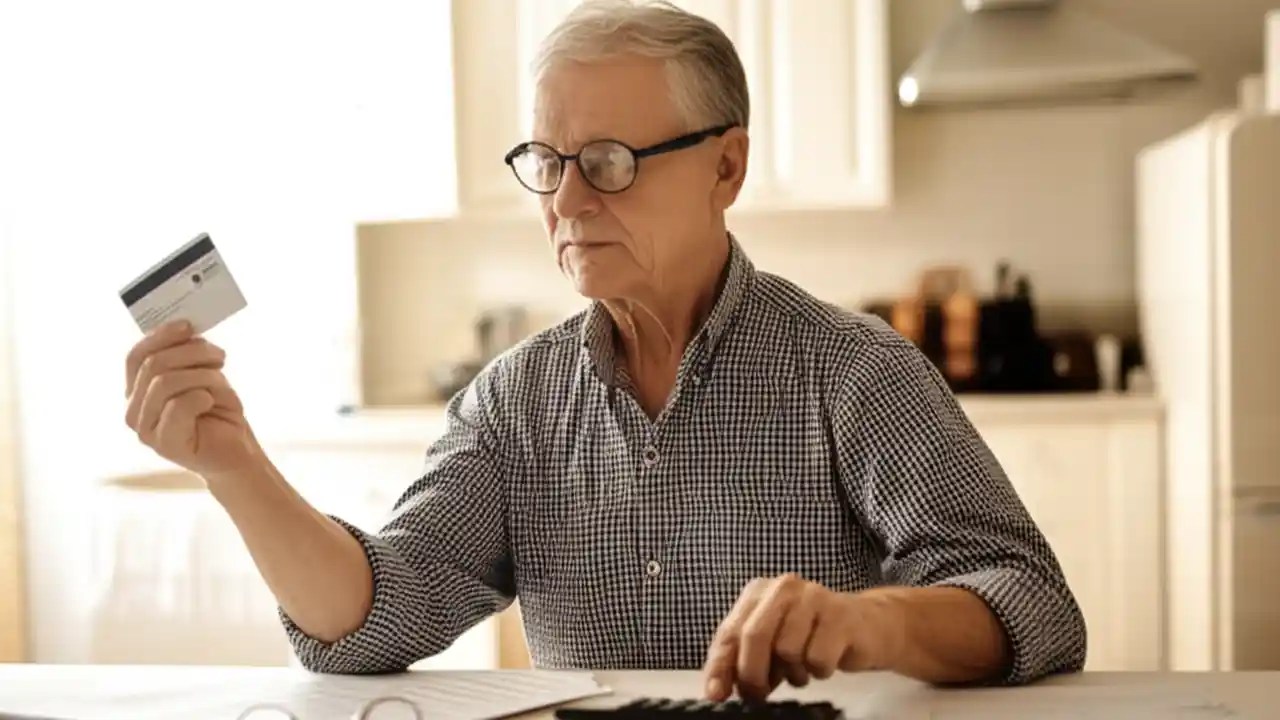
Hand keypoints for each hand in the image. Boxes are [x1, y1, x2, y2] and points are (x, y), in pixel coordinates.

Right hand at [124, 320, 260, 479]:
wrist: (238, 449)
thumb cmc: (218, 411)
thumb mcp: (202, 374)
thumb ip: (186, 355)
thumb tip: (185, 328)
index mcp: (138, 391)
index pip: (136, 356)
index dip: (161, 336)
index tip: (188, 325)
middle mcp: (134, 410)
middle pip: (153, 365)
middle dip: (191, 353)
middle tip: (219, 356)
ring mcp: (145, 429)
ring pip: (165, 382)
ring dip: (202, 375)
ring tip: (221, 382)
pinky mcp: (164, 444)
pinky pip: (178, 405)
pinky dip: (202, 395)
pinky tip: (211, 402)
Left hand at [702, 574, 901, 701]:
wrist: (868, 625)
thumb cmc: (811, 636)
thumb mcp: (771, 645)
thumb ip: (742, 661)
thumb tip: (717, 690)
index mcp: (758, 591)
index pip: (729, 632)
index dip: (720, 667)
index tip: (716, 695)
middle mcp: (783, 588)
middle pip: (754, 637)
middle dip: (753, 674)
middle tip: (760, 694)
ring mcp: (813, 597)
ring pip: (788, 651)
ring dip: (794, 672)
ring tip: (802, 666)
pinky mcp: (840, 614)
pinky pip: (818, 658)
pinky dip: (819, 670)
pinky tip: (824, 661)